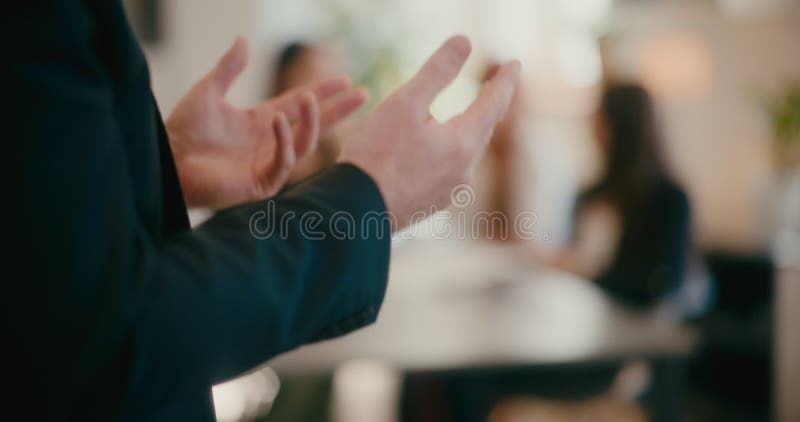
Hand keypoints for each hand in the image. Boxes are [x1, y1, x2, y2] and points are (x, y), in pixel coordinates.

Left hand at [166, 37, 367, 208]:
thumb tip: (243, 40)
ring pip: (304, 142)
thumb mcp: (208, 91)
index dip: (322, 92)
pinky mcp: (262, 183)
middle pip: (313, 125)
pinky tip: (277, 121)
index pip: (298, 105)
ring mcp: (268, 164)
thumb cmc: (182, 131)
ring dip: (312, 121)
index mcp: (259, 122)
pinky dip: (284, 141)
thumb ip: (229, 68)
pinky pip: (283, 161)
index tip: (344, 80)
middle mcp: (269, 143)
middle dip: (338, 110)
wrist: (168, 160)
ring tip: (311, 98)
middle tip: (363, 94)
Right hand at [339, 35, 519, 228]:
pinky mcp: (430, 204)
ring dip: (470, 131)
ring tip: (470, 117)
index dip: (504, 81)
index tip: (514, 64)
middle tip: (497, 86)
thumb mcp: (405, 103)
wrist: (355, 211)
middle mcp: (463, 170)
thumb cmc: (377, 155)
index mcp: (462, 143)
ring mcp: (448, 192)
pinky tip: (437, 155)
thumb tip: (464, 42)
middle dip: (490, 105)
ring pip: (466, 153)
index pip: (493, 103)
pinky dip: (449, 154)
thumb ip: (437, 71)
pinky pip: (448, 172)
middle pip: (483, 130)